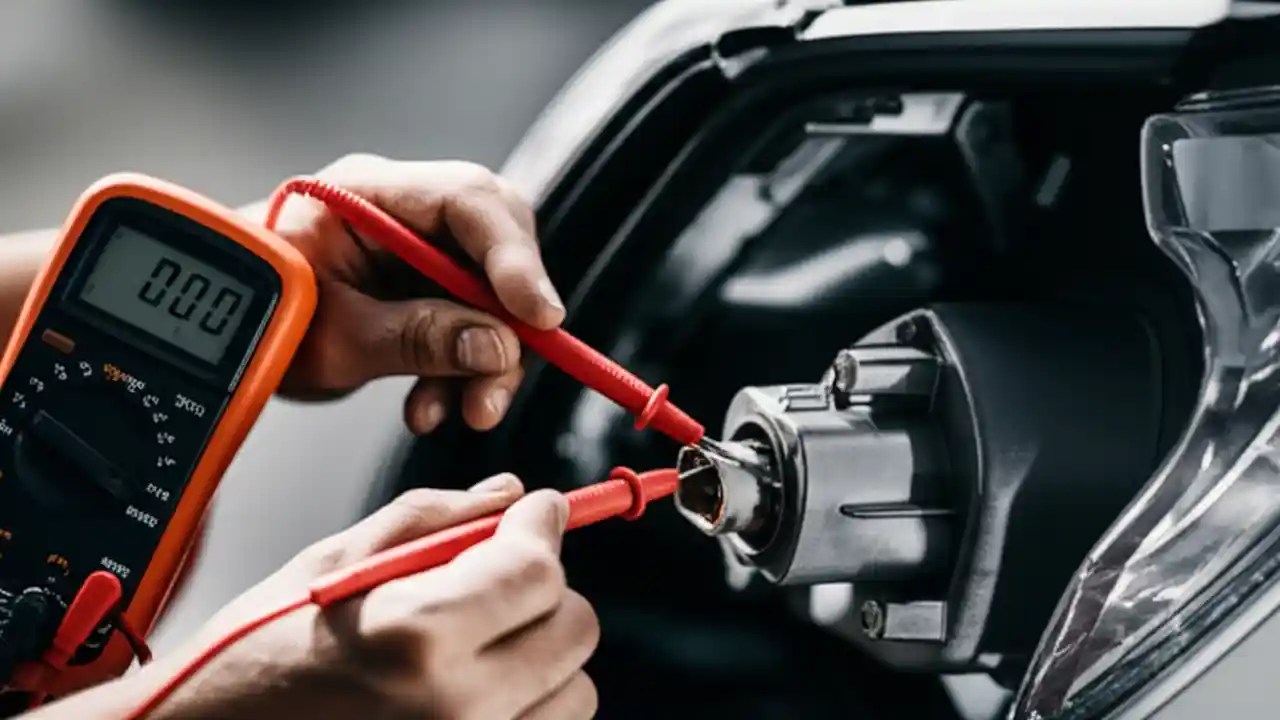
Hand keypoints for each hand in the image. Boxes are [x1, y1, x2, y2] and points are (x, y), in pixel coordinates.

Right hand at [116, 476, 598, 718]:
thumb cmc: (252, 660)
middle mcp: (457, 706)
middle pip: (574, 627)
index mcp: (418, 635)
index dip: (542, 528)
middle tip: (497, 578)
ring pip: (576, 689)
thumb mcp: (333, 561)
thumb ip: (435, 520)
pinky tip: (475, 687)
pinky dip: (530, 705)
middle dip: (544, 589)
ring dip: (543, 655)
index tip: (536, 514)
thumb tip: (510, 495)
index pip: (539, 570)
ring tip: (478, 644)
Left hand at [247, 154, 565, 433]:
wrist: (229, 342)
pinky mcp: (426, 286)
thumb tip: (497, 347)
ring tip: (466, 410)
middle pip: (494, 243)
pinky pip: (471, 320)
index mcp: (368, 193)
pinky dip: (464, 370)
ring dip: (489, 359)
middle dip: (509, 318)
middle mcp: (403, 209)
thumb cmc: (264, 322)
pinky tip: (435, 406)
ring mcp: (417, 247)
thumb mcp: (338, 341)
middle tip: (502, 377)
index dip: (514, 257)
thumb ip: (419, 338)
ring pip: (491, 291)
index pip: (466, 201)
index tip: (539, 316)